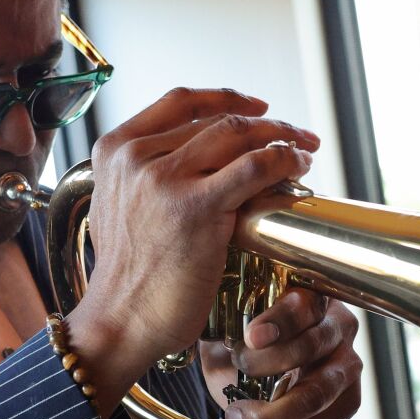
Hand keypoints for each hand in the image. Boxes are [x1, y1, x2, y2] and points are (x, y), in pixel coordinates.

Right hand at [63, 89, 318, 404]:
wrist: (120, 320)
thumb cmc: (129, 277)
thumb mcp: (122, 206)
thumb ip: (148, 175)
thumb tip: (196, 161)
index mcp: (115, 149)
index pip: (180, 102)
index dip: (226, 98)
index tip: (258, 108)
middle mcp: (136, 156)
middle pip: (217, 119)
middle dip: (267, 121)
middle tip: (297, 134)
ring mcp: (164, 179)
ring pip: (238, 135)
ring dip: (281, 137)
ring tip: (304, 150)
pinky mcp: (195, 207)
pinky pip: (253, 167)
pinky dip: (283, 160)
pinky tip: (298, 168)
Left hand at [199, 288, 361, 418]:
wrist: (263, 380)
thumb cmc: (247, 346)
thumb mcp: (229, 329)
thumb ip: (223, 328)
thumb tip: (199, 330)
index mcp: (310, 300)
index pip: (303, 305)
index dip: (279, 322)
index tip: (250, 338)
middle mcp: (337, 329)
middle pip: (313, 348)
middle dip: (269, 368)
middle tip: (235, 376)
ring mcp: (346, 368)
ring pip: (318, 395)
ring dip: (273, 416)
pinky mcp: (345, 404)